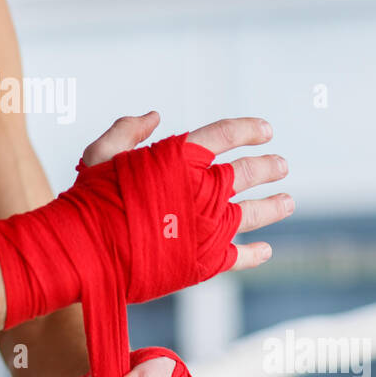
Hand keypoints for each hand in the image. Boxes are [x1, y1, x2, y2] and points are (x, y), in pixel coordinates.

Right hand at [81, 110, 292, 270]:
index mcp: (180, 158)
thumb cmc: (91, 199)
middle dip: (267, 167)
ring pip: (251, 213)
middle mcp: (201, 189)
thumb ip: (127, 130)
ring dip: (273, 206)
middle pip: (247, 173)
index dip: (248, 129)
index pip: (224, 134)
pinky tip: (267, 250)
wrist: (88, 249)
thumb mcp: (102, 154)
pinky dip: (255, 254)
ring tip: (288, 201)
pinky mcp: (205, 260)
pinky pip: (239, 256)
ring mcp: (208, 226)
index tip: (266, 130)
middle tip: (281, 165)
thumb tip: (154, 116)